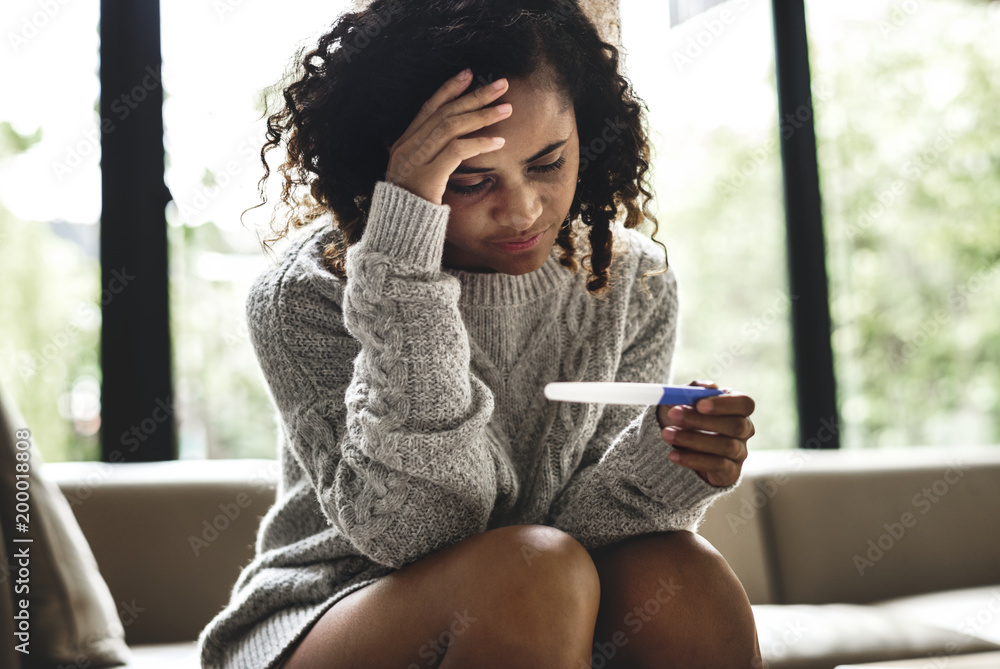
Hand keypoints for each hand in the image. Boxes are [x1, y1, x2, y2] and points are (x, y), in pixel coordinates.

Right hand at [385, 68, 511, 205]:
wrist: (400, 237)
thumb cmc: (415, 211)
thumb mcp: (421, 179)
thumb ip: (433, 160)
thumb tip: (454, 146)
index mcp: (403, 144)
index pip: (428, 107)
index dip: (449, 89)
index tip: (470, 74)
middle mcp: (406, 148)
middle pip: (444, 112)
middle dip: (474, 95)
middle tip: (501, 85)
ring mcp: (414, 161)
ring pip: (451, 126)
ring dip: (482, 115)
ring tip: (506, 110)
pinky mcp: (426, 176)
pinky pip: (456, 151)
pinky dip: (479, 143)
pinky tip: (499, 141)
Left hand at [656, 380, 754, 486]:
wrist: (677, 448)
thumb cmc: (684, 418)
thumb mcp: (684, 401)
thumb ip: (694, 391)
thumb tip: (706, 387)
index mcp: (736, 408)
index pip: (744, 403)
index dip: (725, 404)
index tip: (699, 404)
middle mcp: (744, 429)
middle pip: (736, 425)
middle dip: (702, 420)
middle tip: (674, 414)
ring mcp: (740, 452)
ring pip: (725, 446)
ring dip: (692, 439)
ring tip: (666, 434)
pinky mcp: (730, 472)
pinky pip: (717, 465)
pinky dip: (692, 459)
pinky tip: (672, 455)